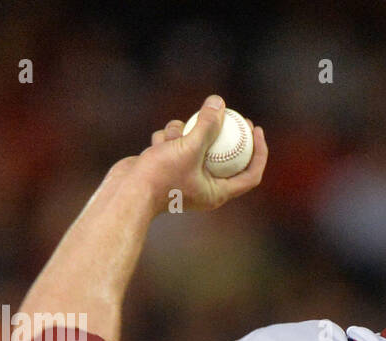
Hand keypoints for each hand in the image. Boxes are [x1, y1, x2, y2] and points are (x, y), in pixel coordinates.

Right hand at [128, 95, 267, 213]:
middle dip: (227, 133)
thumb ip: (207, 125)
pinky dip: (167, 139)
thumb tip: (220, 103)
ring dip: (185, 133)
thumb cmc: (160, 177)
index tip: (255, 129)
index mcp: (218, 192)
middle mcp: (204, 187)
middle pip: (225, 156)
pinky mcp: (168, 167)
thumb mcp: (188, 147)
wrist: (127, 192)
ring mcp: (186, 176)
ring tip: (173, 137)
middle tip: (232, 113)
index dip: (259, 151)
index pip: (250, 173)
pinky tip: (156, 143)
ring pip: (195, 144)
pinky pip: (175, 145)